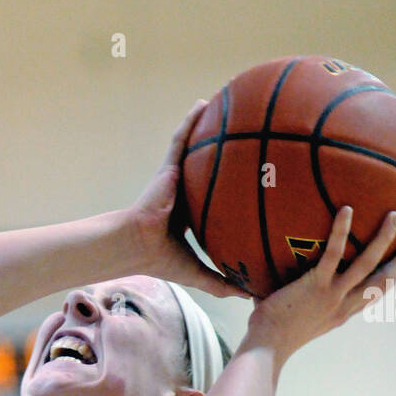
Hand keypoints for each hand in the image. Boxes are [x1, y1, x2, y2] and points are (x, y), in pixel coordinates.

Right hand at [121, 100, 250, 299]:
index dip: (234, 183)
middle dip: (229, 145)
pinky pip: (182, 138)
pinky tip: (204, 102)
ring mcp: (177, 175)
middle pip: (212, 162)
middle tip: (254, 128)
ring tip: (230, 99)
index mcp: (194, 211)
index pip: (217, 193)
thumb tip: (249, 295)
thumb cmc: (160, 258)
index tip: (258, 172)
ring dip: (210, 122)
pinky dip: (191, 119)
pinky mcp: (168, 166)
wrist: (137, 246)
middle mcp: (187, 189)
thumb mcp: (197, 270)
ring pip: (197, 144)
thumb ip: (220, 280)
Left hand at [245, 205, 395, 362]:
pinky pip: (334, 253)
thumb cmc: (270, 335)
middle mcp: (343, 306)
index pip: (370, 297)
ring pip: (368, 263)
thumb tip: (270, 285)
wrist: (266, 347)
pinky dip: (341, 230)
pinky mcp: (317, 285)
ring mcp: (333, 295)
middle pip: (381, 281)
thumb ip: (295, 303)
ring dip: (384, 238)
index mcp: (340, 315)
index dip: (387, 281)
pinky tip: (346, 210)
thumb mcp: (294, 320)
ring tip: (394, 217)